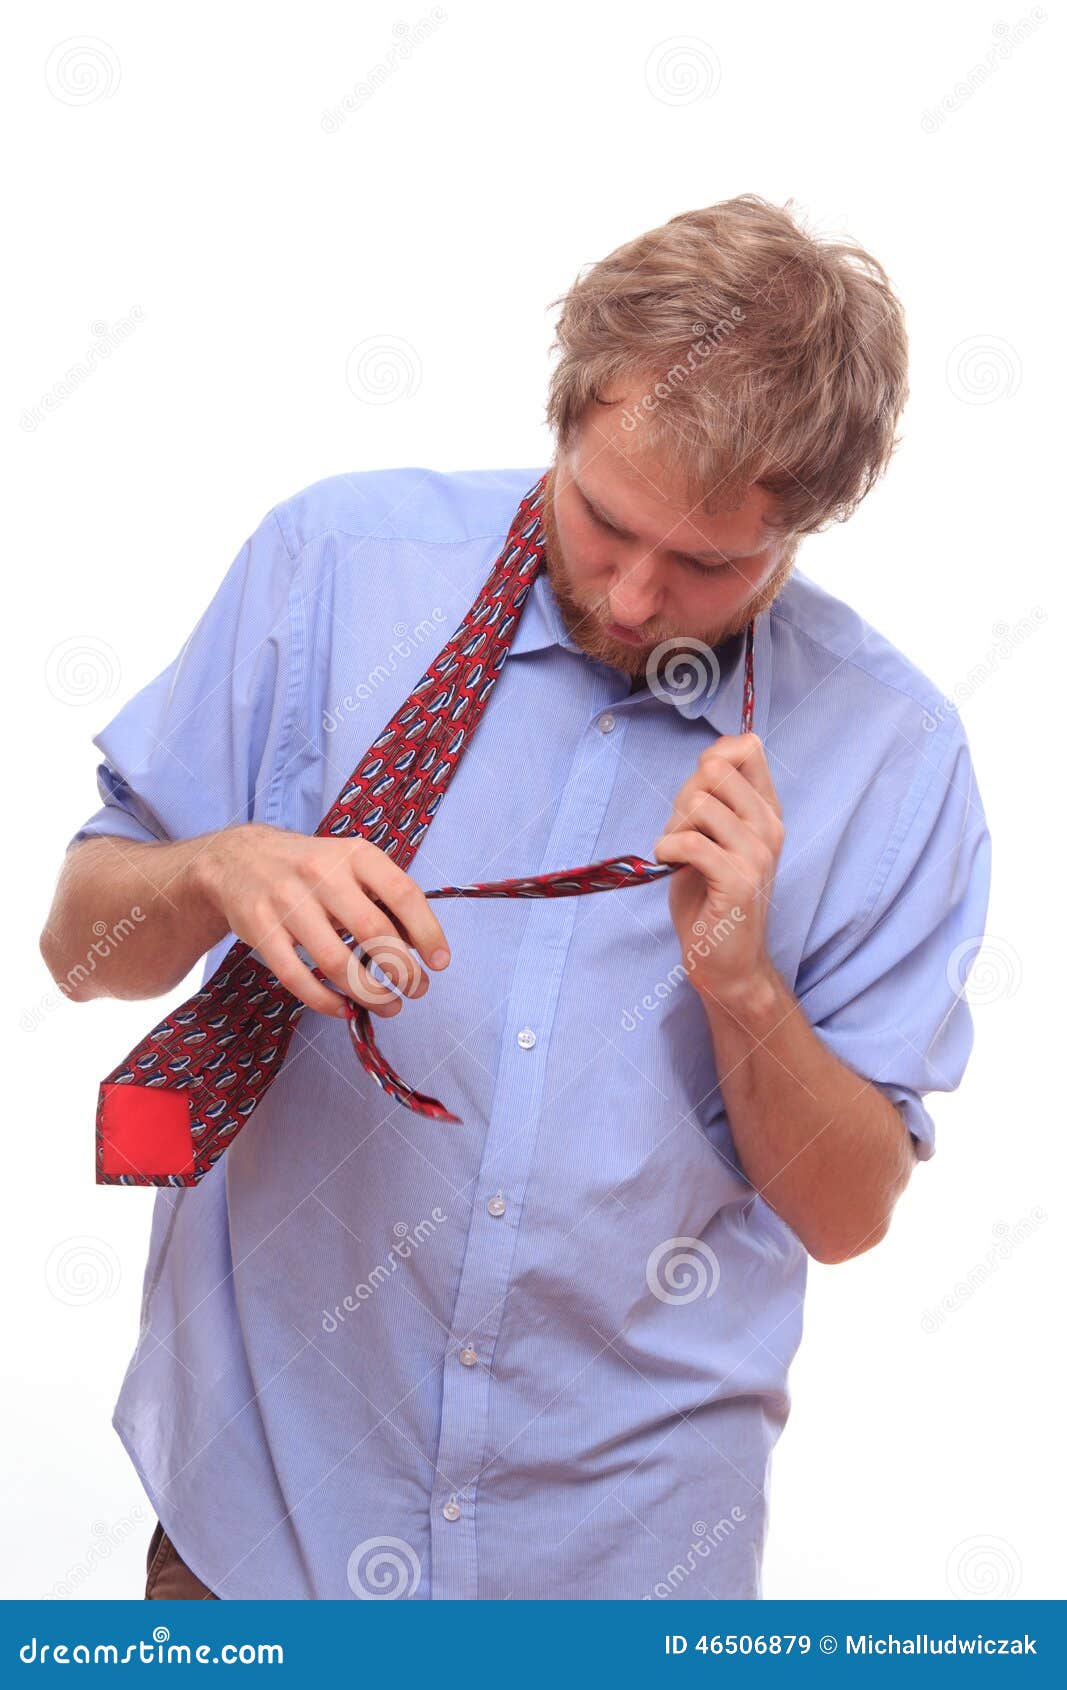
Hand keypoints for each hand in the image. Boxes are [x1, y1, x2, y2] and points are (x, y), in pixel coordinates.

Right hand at [195, 824, 450, 1018]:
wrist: (238, 860)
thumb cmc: (313, 867)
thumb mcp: (353, 866)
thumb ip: (387, 899)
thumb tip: (424, 945)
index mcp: (355, 855)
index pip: (402, 893)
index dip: (428, 932)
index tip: (440, 963)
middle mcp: (322, 874)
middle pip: (373, 931)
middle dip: (402, 970)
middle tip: (417, 989)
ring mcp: (287, 903)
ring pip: (336, 962)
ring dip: (369, 993)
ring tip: (389, 1006)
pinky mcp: (261, 931)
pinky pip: (297, 978)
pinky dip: (326, 1002)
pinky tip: (345, 1009)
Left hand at [653, 733, 783, 1006]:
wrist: (725, 960)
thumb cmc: (709, 896)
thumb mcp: (709, 835)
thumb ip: (710, 796)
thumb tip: (708, 757)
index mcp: (766, 810)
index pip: (747, 748)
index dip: (711, 759)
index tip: (698, 794)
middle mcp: (769, 826)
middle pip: (715, 770)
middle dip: (684, 797)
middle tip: (683, 833)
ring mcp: (758, 853)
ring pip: (699, 804)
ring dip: (673, 827)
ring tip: (678, 855)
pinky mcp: (739, 880)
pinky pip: (690, 842)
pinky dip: (667, 850)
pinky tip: (670, 865)